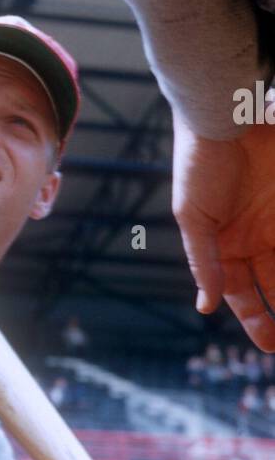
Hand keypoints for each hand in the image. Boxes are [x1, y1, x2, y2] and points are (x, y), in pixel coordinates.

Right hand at [172, 113, 274, 349]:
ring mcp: (274, 221)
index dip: (255, 318)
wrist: (226, 116)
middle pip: (271, 284)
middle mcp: (252, 238)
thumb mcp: (193, 218)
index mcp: (223, 246)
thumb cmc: (199, 164)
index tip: (270, 343)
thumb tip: (206, 306)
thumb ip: (202, 261)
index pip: (239, 292)